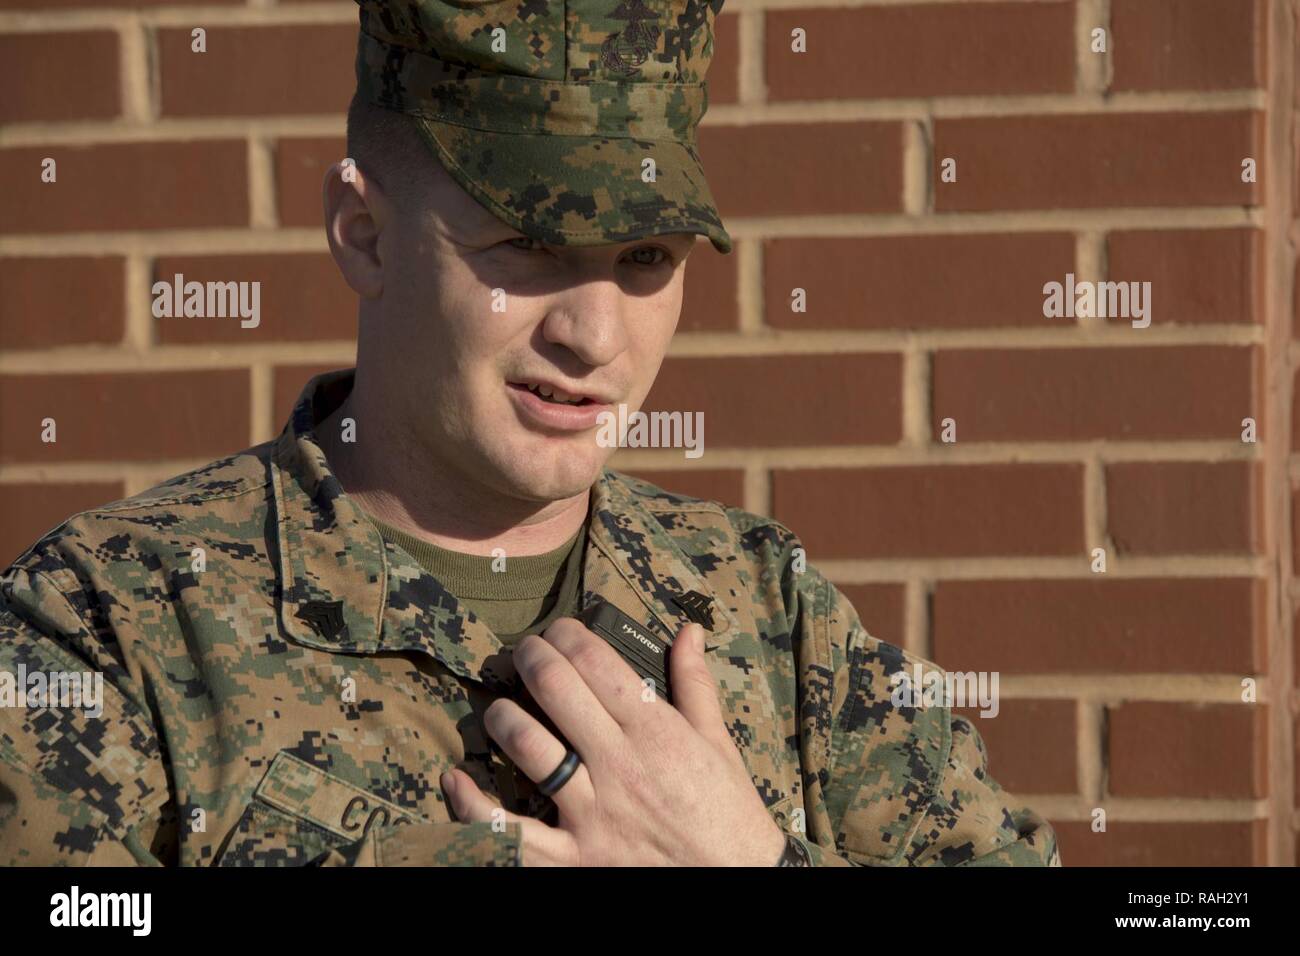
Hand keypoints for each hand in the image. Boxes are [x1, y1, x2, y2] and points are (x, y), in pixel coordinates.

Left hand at [439, 617, 786, 865]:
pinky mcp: (574, 859)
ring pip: (527, 747)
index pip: (596, 662)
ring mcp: (592, 814)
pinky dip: (473, 806)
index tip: (560, 630)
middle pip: (556, 690)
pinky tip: (455, 779)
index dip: (568, 635)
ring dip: (503, 716)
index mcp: (656, 731)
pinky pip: (510, 834)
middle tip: (524, 653)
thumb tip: (688, 631)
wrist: (740, 883)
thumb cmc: (728, 813)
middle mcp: (619, 766)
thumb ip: (695, 683)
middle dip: (531, 658)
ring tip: (501, 708)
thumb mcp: (718, 743)